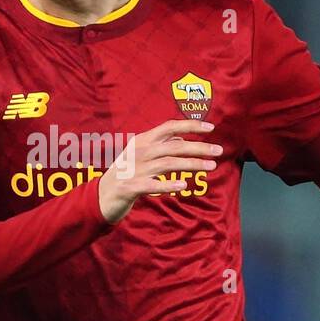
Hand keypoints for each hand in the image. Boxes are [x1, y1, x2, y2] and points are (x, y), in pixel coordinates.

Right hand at [98, 119, 220, 223]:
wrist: (101, 195)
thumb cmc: (125, 173)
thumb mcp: (140, 154)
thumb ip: (160, 145)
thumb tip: (180, 138)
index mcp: (142, 140)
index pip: (169, 127)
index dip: (190, 125)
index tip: (211, 128)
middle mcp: (140, 152)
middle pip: (174, 146)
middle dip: (198, 147)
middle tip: (219, 151)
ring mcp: (135, 170)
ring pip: (168, 164)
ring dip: (192, 165)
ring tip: (211, 167)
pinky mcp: (131, 187)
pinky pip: (153, 185)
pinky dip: (168, 185)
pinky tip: (183, 186)